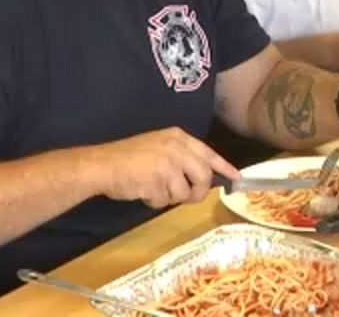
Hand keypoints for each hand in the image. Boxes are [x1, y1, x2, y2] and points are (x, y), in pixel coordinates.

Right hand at [93, 127, 239, 208]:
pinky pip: (166, 200)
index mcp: (178, 137)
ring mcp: (168, 163)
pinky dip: (156, 201)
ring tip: (153, 188)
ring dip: (171, 197)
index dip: (225, 167)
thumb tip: (202, 179)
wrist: (101, 165)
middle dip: (197, 192)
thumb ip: (181, 158)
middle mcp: (176, 147)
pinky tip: (143, 191)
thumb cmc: (128, 158)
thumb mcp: (159, 147)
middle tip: (186, 197)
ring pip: (185, 192)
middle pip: (203, 176)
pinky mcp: (158, 180)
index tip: (237, 178)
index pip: (209, 153)